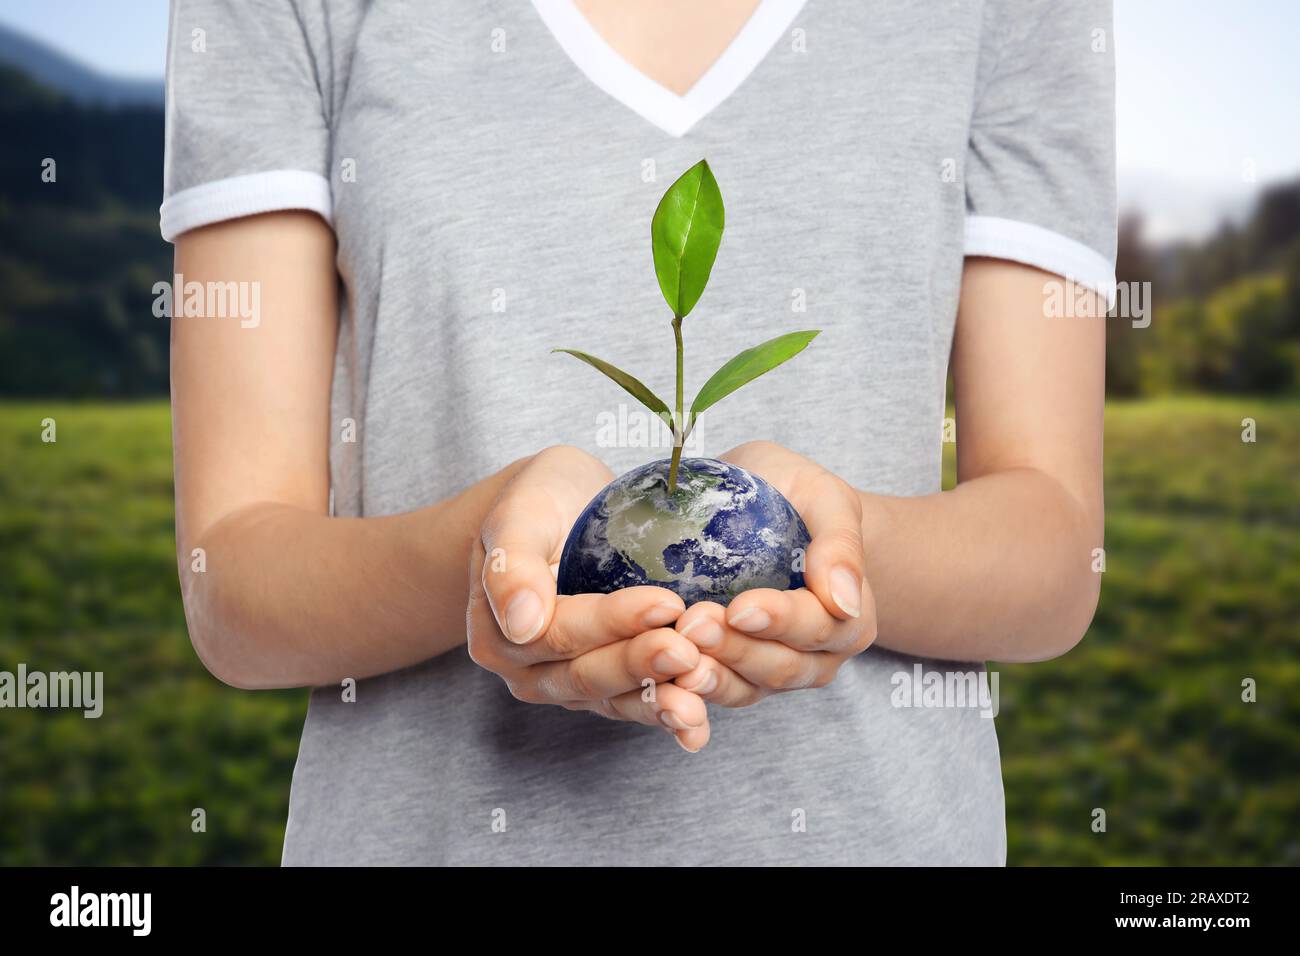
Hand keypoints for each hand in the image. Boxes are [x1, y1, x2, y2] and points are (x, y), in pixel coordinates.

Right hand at [467, 446, 710, 750]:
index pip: (561, 633)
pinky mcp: (606, 690)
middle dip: (641, 663)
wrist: (562, 508)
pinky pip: (635, 705)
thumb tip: (522, 625)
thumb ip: (511, 566)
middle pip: (588, 673)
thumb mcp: (519, 513)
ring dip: (658, 702)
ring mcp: (568, 686)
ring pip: (615, 698)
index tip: (664, 603)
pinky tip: (697, 725)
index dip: (613, 622)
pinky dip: (666, 713)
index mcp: (499, 634)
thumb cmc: (540, 500)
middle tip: (688, 649)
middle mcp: (529, 672)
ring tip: (697, 703)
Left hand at [672, 441, 876, 706]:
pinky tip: (662, 676)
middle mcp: (819, 657)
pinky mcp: (737, 679)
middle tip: (692, 624)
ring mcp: (776, 673)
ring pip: (747, 688)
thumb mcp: (825, 498)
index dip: (779, 621)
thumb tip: (846, 602)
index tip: (739, 608)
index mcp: (850, 618)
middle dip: (735, 650)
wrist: (765, 504)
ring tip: (675, 653)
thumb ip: (840, 544)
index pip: (816, 626)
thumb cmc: (797, 494)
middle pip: (780, 666)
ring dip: (710, 675)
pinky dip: (690, 690)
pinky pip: (716, 693)